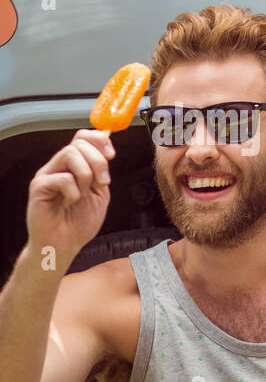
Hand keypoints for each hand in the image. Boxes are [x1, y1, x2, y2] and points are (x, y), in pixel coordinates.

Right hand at [27, 130, 114, 260]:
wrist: (65, 244)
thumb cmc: (79, 222)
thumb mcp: (99, 193)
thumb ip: (102, 170)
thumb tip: (107, 146)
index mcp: (74, 166)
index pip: (83, 137)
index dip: (100, 140)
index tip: (112, 155)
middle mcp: (59, 166)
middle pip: (79, 143)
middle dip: (99, 161)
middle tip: (103, 183)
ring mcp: (47, 175)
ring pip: (70, 154)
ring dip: (86, 176)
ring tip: (84, 194)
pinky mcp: (38, 187)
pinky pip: (62, 178)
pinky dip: (74, 192)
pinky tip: (70, 202)